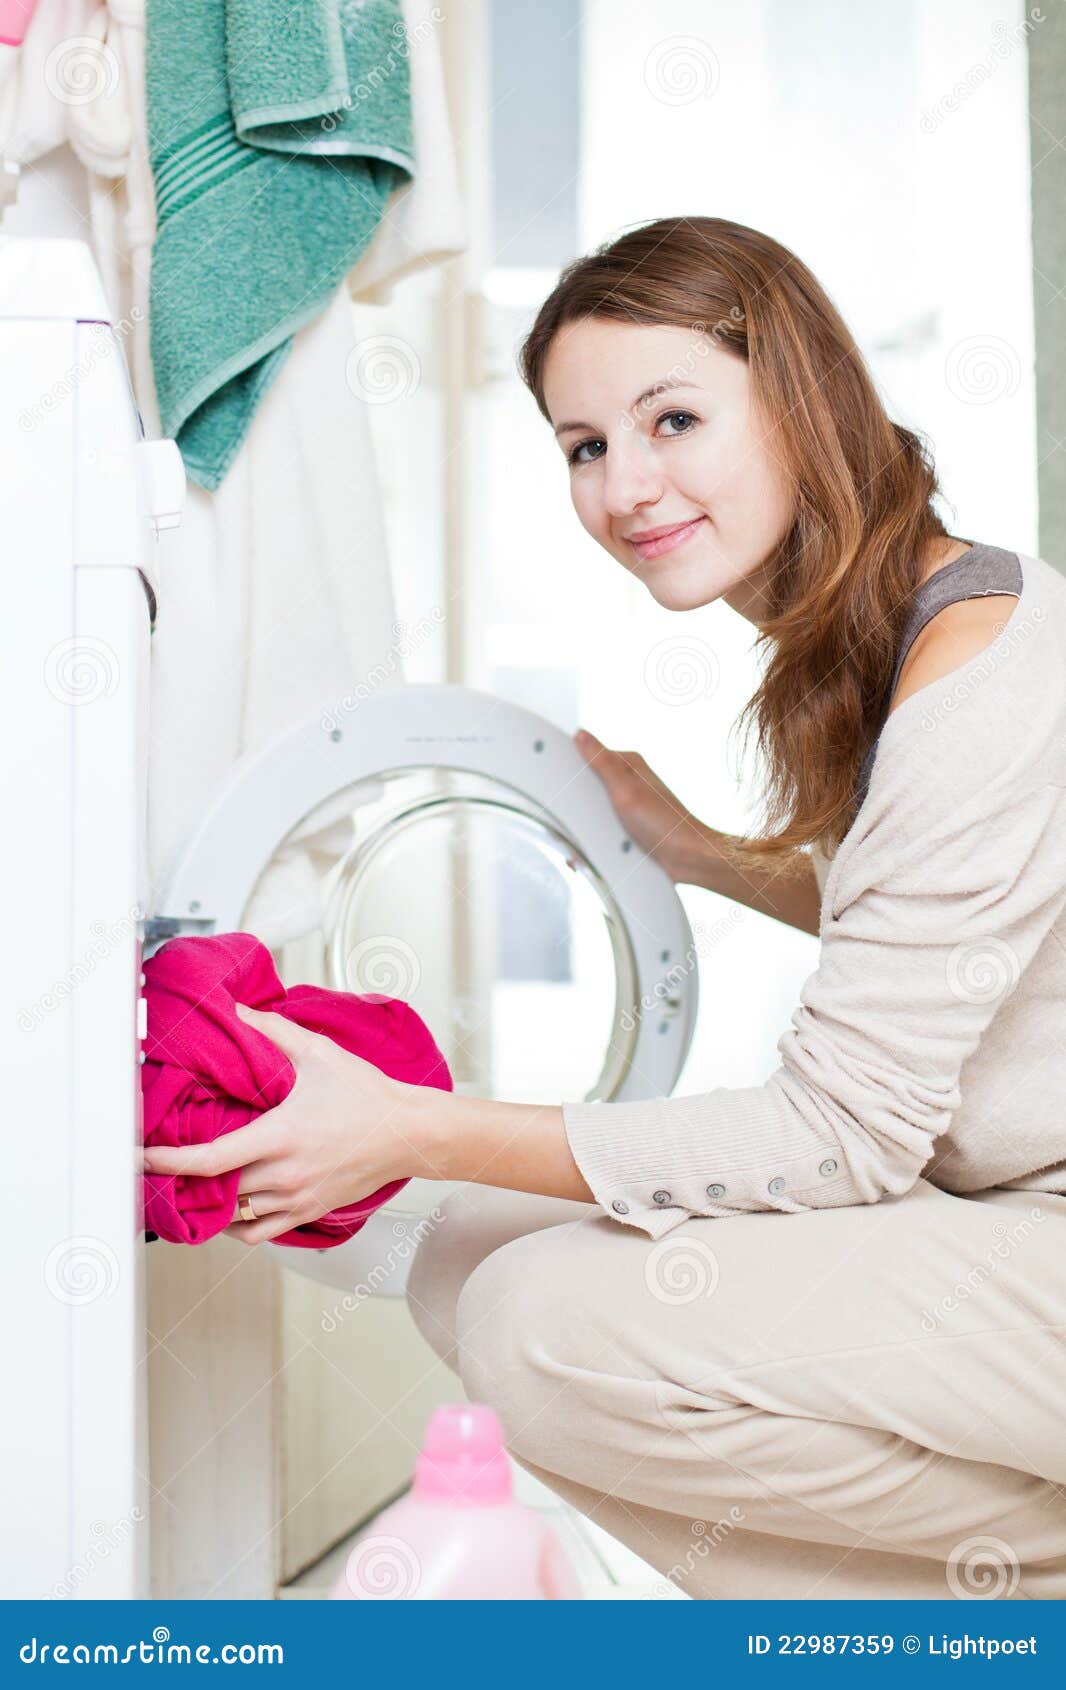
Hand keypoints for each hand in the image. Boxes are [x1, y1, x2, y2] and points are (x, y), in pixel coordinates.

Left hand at [141, 1004, 440, 1243]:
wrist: (408, 1133)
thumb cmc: (368, 1096)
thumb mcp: (319, 1054)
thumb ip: (274, 1032)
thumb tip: (240, 1012)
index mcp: (280, 1136)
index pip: (210, 1159)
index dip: (169, 1161)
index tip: (143, 1157)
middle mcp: (285, 1174)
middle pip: (216, 1189)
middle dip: (184, 1180)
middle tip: (162, 1167)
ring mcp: (296, 1198)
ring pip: (234, 1215)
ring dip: (210, 1202)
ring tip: (193, 1186)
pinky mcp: (308, 1211)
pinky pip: (258, 1232)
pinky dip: (236, 1225)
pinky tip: (229, 1207)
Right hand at [573, 727, 709, 882]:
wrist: (687, 858)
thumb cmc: (666, 824)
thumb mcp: (626, 790)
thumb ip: (602, 762)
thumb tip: (582, 736)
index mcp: (629, 765)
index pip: (590, 756)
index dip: (571, 765)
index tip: (556, 776)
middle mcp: (629, 782)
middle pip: (589, 785)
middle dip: (578, 802)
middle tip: (575, 814)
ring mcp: (629, 805)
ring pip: (594, 810)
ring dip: (589, 825)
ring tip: (593, 835)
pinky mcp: (629, 826)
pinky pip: (604, 828)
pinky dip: (599, 838)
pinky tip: (599, 847)